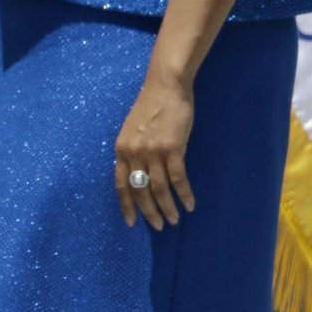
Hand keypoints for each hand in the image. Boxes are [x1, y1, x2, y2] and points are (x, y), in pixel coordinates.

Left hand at [114, 62, 196, 230]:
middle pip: (141, 191)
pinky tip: (190, 204)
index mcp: (121, 149)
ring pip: (160, 190)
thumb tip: (141, 177)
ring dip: (168, 208)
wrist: (165, 86)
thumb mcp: (133, 131)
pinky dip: (185, 195)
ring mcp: (153, 152)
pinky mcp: (172, 149)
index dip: (127, 206)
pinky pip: (178, 179)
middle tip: (159, 225)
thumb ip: (134, 153)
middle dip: (150, 212)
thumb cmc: (151, 106)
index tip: (132, 223)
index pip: (121, 185)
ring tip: (175, 220)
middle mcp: (134, 153)